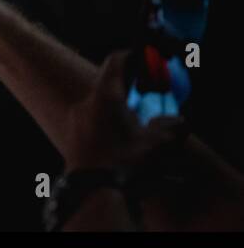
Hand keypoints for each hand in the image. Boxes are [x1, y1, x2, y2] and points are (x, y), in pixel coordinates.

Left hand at [62, 50, 187, 172]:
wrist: (94, 190)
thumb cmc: (126, 162)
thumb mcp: (156, 144)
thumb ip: (169, 127)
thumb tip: (177, 121)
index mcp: (106, 95)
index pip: (116, 62)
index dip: (130, 57)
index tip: (142, 58)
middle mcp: (86, 101)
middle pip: (107, 84)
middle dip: (126, 88)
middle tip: (142, 96)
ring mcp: (74, 117)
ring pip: (98, 104)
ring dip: (115, 108)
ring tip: (132, 124)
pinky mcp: (70, 133)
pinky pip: (90, 120)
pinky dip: (104, 123)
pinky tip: (116, 141)